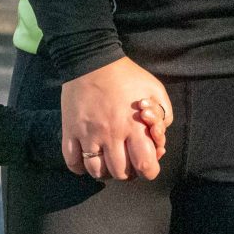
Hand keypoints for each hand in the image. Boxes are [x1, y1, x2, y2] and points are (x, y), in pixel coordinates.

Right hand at [61, 57, 171, 181]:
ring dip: (105, 171)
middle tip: (128, 159)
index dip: (150, 170)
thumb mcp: (155, 90)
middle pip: (120, 173)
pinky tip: (88, 158)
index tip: (148, 163)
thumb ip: (163, 116)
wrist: (92, 61)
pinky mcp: (69, 133)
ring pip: (96, 172)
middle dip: (128, 171)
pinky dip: (81, 167)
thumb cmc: (127, 76)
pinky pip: (73, 163)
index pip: (145, 165)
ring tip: (109, 160)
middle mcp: (111, 135)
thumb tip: (158, 140)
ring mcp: (88, 136)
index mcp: (134, 126)